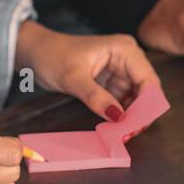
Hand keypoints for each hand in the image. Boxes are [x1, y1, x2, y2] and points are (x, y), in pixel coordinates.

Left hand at [14, 21, 159, 120]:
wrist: (36, 53)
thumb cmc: (52, 55)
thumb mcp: (73, 78)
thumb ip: (96, 97)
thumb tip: (117, 116)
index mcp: (124, 49)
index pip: (147, 79)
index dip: (147, 104)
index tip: (139, 125)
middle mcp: (127, 58)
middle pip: (144, 91)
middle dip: (139, 113)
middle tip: (130, 134)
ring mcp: (119, 71)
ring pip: (134, 99)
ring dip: (130, 117)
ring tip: (123, 134)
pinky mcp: (110, 82)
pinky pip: (121, 101)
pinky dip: (119, 115)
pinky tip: (116, 128)